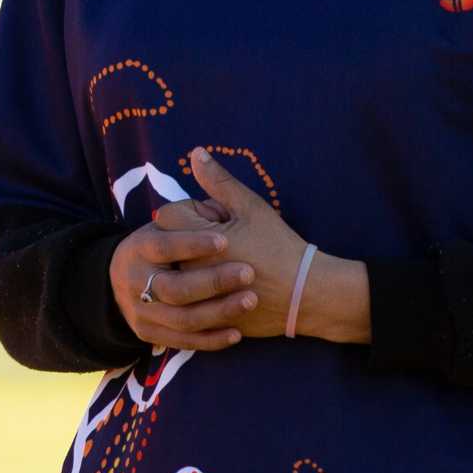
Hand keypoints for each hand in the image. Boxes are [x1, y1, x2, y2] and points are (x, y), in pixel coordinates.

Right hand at [110, 198, 255, 352]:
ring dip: (218, 311)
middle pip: (173, 287)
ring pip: (181, 318)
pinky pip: (183, 342)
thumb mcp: (176, 219)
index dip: (194, 243)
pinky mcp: (152, 333)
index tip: (225, 240)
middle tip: (248, 273)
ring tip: (250, 300)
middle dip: (212, 281)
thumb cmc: (166, 243)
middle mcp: (134, 281)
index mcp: (139, 247)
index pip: (164, 246)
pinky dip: (210, 339)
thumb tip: (199, 152)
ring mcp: (141, 311)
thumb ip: (196, 193)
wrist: (128, 281)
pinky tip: (236, 333)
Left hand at [183, 148, 347, 340]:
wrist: (304, 295)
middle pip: (167, 246)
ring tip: (223, 264)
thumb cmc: (279, 247)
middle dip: (188, 239)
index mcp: (198, 240)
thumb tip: (196, 153)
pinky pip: (185, 302)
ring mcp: (195, 299)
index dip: (191, 213)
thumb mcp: (251, 208)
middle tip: (223, 243)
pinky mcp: (203, 319)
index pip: (168, 216)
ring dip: (190, 265)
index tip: (217, 221)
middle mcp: (190, 271)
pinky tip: (223, 286)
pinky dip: (197, 292)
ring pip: (173, 275)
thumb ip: (219, 181)